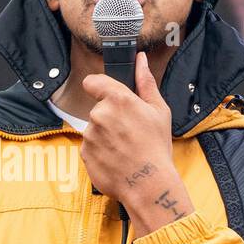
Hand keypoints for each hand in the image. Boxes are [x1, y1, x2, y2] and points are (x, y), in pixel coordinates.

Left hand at [80, 52, 192, 225]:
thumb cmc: (156, 147)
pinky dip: (101, 152)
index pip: (93, 82)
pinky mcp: (84, 153)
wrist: (148, 184)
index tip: (105, 94)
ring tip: (125, 149)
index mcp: (117, 99)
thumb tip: (140, 60)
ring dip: (105, 136)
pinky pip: (91, 147)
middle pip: (98, 109)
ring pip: (94, 130)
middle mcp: (99, 114)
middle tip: (129, 133)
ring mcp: (89, 135)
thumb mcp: (159, 111)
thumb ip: (145, 82)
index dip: (99, 87)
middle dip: (110, 118)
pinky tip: (117, 159)